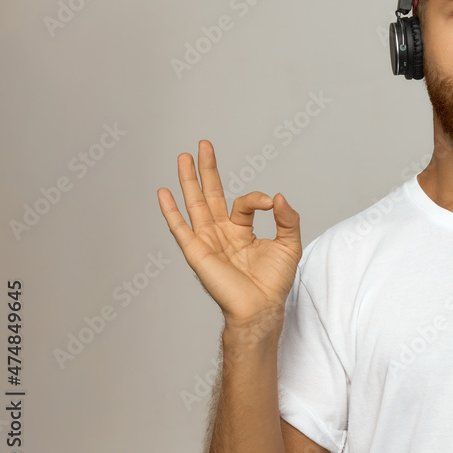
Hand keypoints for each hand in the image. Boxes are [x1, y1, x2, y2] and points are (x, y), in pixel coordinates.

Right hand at [157, 140, 301, 332]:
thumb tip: (278, 196)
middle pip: (211, 195)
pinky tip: (163, 193)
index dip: (257, 198)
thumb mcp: (289, 244)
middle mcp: (222, 233)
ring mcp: (207, 241)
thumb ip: (288, 218)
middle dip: (207, 170)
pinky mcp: (197, 252)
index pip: (244, 203)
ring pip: (195, 205)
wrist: (261, 307)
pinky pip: (180, 228)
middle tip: (204, 145)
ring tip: (183, 157)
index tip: (271, 202)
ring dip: (188, 181)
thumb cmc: (274, 282)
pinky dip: (170, 211)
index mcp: (242, 231)